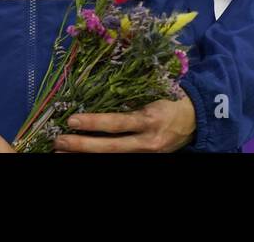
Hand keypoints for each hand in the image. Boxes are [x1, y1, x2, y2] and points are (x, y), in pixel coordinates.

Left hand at [53, 95, 196, 151]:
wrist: (194, 120)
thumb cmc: (169, 100)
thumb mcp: (152, 95)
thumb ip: (129, 98)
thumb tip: (98, 93)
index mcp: (150, 119)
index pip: (118, 123)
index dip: (94, 123)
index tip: (72, 120)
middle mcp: (147, 141)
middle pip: (111, 147)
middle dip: (83, 146)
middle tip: (59, 141)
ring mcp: (146, 154)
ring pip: (112, 158)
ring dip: (85, 156)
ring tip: (62, 153)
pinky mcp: (145, 159)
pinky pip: (119, 159)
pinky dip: (99, 158)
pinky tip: (82, 156)